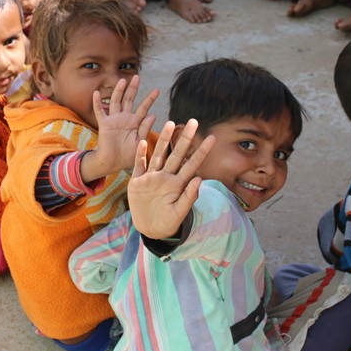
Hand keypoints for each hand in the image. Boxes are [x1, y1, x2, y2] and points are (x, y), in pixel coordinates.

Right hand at [91, 75, 158, 176]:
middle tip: (137, 76)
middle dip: (133, 88)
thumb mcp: (140, 141)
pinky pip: (99, 111)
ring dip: (118, 91)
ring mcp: (114, 120)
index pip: (143, 108)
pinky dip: (97, 102)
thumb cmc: (127, 155)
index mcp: (134, 123)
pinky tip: (96, 93)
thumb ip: (145, 129)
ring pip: (116, 101)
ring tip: (123, 80)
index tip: (157, 90)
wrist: (112, 163)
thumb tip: (153, 115)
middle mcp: (124, 118)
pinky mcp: (104, 124)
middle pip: (129, 100)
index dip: (149, 99)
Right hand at [128, 119, 215, 238]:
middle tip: (193, 121)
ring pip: (158, 154)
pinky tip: (141, 142)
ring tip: (169, 123)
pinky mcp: (138, 181)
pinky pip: (139, 165)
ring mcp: (152, 177)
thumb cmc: (168, 223)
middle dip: (184, 138)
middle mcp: (166, 177)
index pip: (192, 164)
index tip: (212, 138)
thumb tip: (199, 179)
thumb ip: (189, 197)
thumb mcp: (179, 214)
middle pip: (177, 154)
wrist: (150, 229)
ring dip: (163, 140)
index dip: (201, 152)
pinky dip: (140, 154)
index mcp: (178, 184)